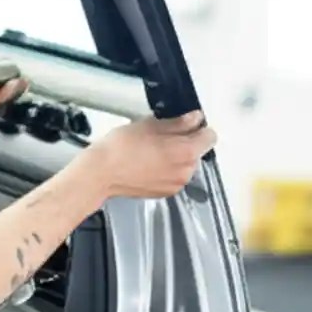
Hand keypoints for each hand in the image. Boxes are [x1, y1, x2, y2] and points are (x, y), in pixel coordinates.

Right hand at [80, 109, 216, 198]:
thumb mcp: (150, 125)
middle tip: (159, 136)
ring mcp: (176, 184)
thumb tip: (195, 118)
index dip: (197, 127)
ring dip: (174, 157)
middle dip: (184, 142)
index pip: (210, 136)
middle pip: (196, 151)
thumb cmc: (120, 148)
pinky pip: (173, 177)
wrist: (101, 174)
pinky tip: (146, 163)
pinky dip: (165, 170)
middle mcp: (186, 171)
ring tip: (150, 151)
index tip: (185, 123)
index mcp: (187, 151)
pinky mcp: (165, 193)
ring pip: (184, 165)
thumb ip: (178, 122)